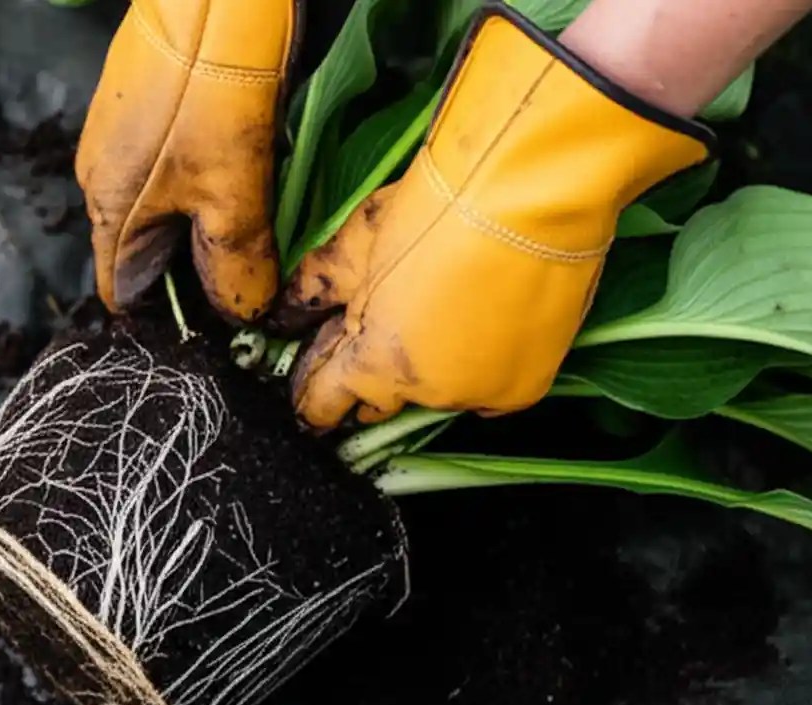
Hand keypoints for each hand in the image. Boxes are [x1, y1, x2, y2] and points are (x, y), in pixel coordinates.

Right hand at [74, 0, 296, 322]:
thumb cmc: (211, 99)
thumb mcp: (232, 195)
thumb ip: (235, 266)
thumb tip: (243, 315)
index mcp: (109, 212)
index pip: (125, 295)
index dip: (172, 317)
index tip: (222, 325)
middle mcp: (102, 179)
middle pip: (149, 252)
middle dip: (198, 269)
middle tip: (256, 273)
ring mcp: (120, 139)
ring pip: (166, 208)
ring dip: (208, 222)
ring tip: (259, 222)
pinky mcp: (143, 107)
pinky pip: (173, 167)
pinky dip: (207, 180)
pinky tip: (245, 170)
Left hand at [278, 5, 712, 430]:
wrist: (532, 196)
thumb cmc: (435, 211)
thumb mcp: (357, 244)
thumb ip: (315, 290)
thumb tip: (278, 318)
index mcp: (374, 365)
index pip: (326, 402)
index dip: (312, 394)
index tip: (308, 394)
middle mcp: (425, 395)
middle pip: (380, 402)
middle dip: (369, 380)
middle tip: (374, 341)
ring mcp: (480, 395)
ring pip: (437, 393)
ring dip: (428, 372)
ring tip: (435, 321)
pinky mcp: (525, 388)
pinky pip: (487, 391)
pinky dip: (478, 370)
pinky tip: (477, 333)